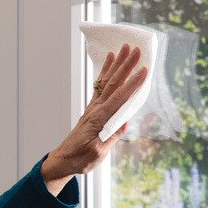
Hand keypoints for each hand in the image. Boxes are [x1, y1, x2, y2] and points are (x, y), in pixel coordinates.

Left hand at [40, 44, 147, 195]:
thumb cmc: (80, 159)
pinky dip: (106, 71)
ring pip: (106, 81)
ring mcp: (93, 107)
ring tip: (124, 47)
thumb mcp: (98, 153)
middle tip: (136, 49)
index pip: (119, 98)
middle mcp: (95, 109)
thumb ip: (111, 137)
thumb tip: (125, 123)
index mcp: (99, 119)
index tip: (144, 70)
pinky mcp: (92, 108)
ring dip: (117, 64)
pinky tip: (110, 59)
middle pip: (113, 83)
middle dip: (125, 66)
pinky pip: (100, 86)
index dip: (132, 84)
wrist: (63, 160)